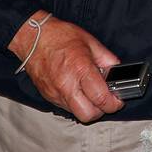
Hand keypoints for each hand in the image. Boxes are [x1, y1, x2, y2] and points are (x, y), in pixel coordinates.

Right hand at [9, 12, 123, 121]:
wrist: (33, 37)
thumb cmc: (60, 36)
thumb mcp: (91, 43)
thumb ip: (108, 60)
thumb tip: (117, 72)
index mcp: (81, 69)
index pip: (101, 99)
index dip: (114, 103)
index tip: (118, 100)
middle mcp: (66, 85)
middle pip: (88, 115)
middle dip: (101, 111)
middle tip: (105, 100)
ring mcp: (55, 93)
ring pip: (76, 114)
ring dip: (87, 108)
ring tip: (91, 93)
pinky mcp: (47, 96)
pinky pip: (65, 107)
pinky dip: (75, 103)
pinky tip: (78, 90)